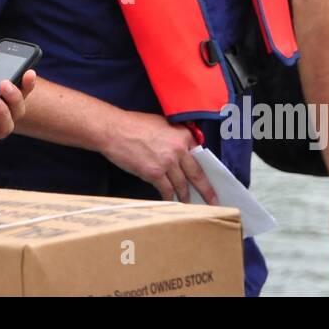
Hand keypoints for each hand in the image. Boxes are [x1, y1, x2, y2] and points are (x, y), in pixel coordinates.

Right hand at [99, 110, 218, 203]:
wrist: (114, 130)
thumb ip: (174, 136)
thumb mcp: (160, 124)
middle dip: (206, 190)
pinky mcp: (154, 173)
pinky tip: (171, 202)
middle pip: (197, 174)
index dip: (204, 169)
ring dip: (186, 196)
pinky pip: (166, 189)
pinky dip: (169, 197)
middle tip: (214, 201)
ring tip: (189, 204)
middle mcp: (178, 150)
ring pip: (182, 184)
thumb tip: (180, 148)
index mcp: (182, 135)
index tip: (210, 179)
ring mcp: (167, 163)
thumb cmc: (134, 124)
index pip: (199, 155)